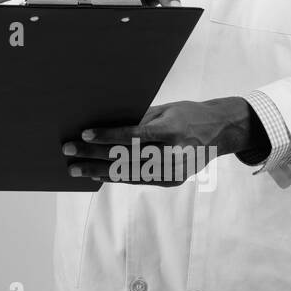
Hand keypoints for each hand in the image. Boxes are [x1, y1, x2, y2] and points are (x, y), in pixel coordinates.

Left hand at [61, 97, 264, 184]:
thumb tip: (105, 124)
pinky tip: (96, 176)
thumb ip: (139, 119)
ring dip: (98, 171)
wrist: (221, 132)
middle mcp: (173, 154)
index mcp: (172, 131)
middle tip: (68, 152)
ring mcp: (173, 171)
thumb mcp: (166, 110)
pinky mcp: (172, 181)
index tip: (84, 134)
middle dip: (94, 155)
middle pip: (126, 156)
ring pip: (129, 173)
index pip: (133, 135)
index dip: (107, 136)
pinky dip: (116, 177)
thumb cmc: (188, 114)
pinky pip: (138, 180)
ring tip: (75, 169)